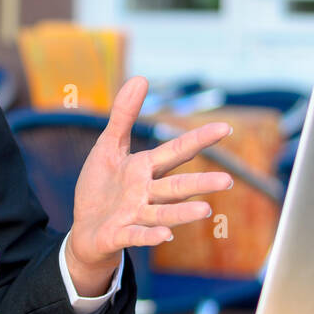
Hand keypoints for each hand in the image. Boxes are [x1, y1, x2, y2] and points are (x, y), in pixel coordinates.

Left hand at [67, 77, 234, 293]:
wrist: (85, 231)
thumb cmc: (102, 188)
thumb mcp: (108, 147)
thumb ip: (123, 116)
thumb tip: (141, 78)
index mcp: (144, 169)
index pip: (175, 152)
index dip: (197, 140)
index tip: (224, 127)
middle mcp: (146, 193)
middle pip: (176, 186)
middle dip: (200, 183)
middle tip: (228, 180)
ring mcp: (134, 215)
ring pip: (162, 213)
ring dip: (182, 213)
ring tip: (206, 210)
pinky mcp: (119, 234)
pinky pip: (136, 235)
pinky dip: (149, 235)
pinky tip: (164, 235)